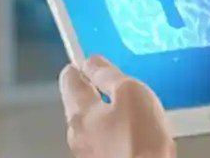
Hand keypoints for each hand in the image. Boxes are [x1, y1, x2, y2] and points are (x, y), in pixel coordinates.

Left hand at [60, 55, 174, 157]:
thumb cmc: (140, 138)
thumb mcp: (130, 93)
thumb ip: (108, 75)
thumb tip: (91, 62)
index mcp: (80, 112)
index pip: (70, 82)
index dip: (76, 69)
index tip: (81, 62)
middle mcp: (77, 135)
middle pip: (78, 106)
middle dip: (89, 94)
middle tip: (102, 84)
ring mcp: (87, 154)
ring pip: (89, 127)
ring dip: (101, 116)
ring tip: (121, 109)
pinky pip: (102, 144)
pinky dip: (111, 134)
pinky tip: (127, 135)